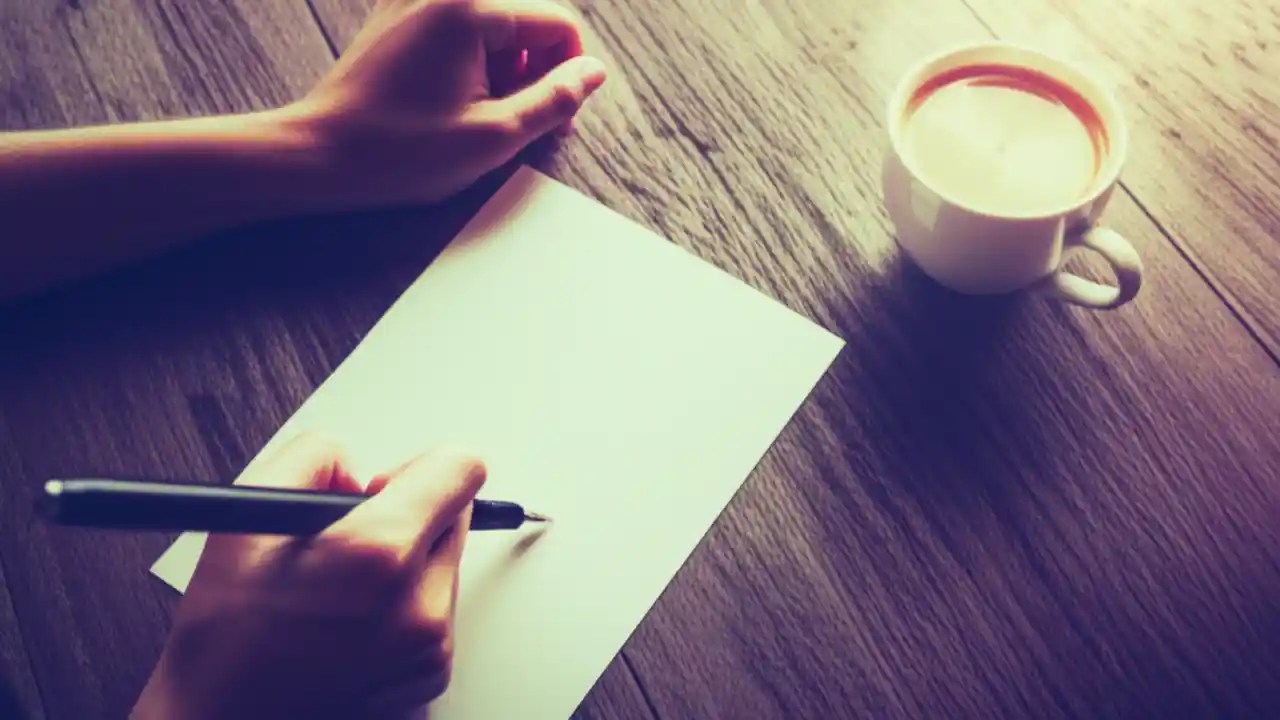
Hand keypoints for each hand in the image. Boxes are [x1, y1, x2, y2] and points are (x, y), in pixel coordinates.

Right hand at [132, 433, 486, 718]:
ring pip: (444, 565)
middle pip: (456, 517)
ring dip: (406, 565)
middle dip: (410, 516)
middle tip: (346, 544)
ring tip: (339, 592)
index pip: (461, 468)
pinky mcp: (430, 675)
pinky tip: (349, 625)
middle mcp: (419, 604)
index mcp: (379, 554)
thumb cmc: (224, 638)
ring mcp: (429, 647)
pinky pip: (437, 612)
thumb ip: (316, 458)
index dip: (418, 468)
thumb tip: (357, 466)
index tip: (383, 487)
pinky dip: (404, 608)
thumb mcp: (247, 516)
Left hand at [289, 0, 606, 207]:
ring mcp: (415, 0)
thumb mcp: (495, 136)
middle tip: (519, 123)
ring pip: (495, 23)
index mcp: (472, 9)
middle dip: (536, 69)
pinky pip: (459, 26)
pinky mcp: (397, 16)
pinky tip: (455, 98)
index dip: (570, 74)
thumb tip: (594, 72)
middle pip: (527, 18)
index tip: (556, 120)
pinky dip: (472, 58)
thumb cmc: (401, 152)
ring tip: (480, 115)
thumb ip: (555, 100)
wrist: (320, 155)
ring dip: (504, 67)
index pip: (557, 23)